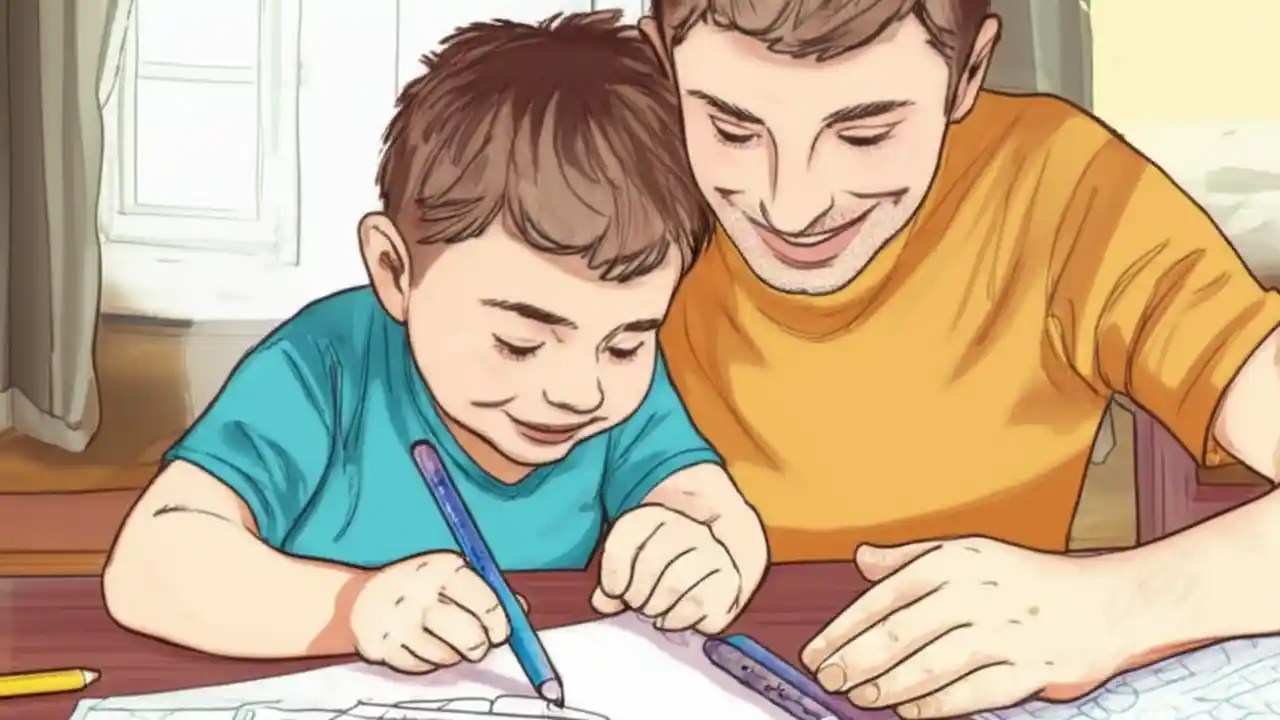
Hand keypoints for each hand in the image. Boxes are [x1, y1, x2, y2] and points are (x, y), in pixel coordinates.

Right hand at [349, 551, 526, 673]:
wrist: (358, 600)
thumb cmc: (419, 588)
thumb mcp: (450, 576)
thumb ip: (486, 590)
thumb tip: (521, 608)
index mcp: (440, 568)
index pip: (483, 600)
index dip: (499, 622)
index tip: (502, 633)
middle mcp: (417, 592)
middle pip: (469, 636)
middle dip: (479, 646)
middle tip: (477, 646)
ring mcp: (397, 622)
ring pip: (447, 656)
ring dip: (451, 653)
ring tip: (438, 636)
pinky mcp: (381, 648)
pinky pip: (423, 667)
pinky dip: (426, 661)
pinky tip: (416, 643)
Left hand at [591, 504, 747, 633]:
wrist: (717, 552)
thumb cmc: (666, 560)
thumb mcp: (636, 555)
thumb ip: (615, 575)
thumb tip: (603, 602)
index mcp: (661, 515)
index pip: (628, 539)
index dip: (613, 573)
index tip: (614, 590)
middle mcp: (692, 530)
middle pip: (650, 566)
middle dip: (636, 595)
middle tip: (637, 603)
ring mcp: (715, 555)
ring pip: (674, 588)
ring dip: (656, 608)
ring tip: (654, 610)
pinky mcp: (730, 584)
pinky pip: (698, 611)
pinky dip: (678, 620)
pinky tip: (673, 616)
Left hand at [800, 538, 1140, 717]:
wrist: (1109, 601)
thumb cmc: (1028, 579)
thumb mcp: (970, 552)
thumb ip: (911, 557)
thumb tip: (860, 558)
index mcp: (956, 561)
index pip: (885, 596)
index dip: (843, 628)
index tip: (815, 652)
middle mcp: (978, 592)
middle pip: (901, 631)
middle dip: (857, 660)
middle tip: (829, 679)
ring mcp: (1007, 630)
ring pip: (933, 662)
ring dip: (890, 684)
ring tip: (862, 697)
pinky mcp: (1033, 667)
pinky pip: (976, 691)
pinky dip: (939, 704)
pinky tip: (910, 712)